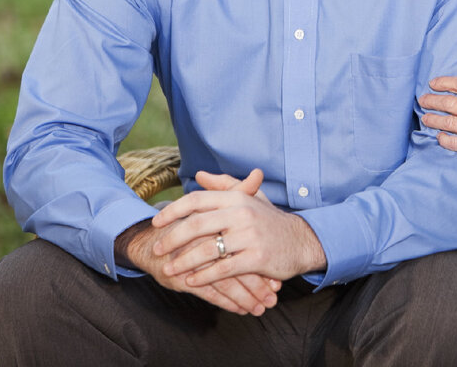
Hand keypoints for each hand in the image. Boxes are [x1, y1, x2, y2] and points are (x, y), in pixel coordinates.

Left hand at [151, 169, 326, 294]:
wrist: (300, 241)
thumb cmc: (269, 220)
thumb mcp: (250, 198)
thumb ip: (224, 185)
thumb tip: (199, 175)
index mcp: (237, 198)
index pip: (197, 200)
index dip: (173, 210)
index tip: (156, 222)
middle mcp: (242, 213)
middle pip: (197, 224)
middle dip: (172, 238)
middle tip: (157, 248)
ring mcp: (250, 236)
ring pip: (207, 250)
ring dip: (183, 261)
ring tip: (169, 269)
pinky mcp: (256, 258)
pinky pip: (222, 269)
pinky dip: (203, 277)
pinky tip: (191, 281)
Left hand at [419, 55, 456, 187]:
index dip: (446, 82)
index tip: (434, 83)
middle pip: (452, 103)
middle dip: (433, 100)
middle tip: (423, 100)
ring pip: (450, 123)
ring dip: (434, 119)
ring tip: (425, 118)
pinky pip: (455, 143)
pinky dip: (444, 140)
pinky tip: (439, 137)